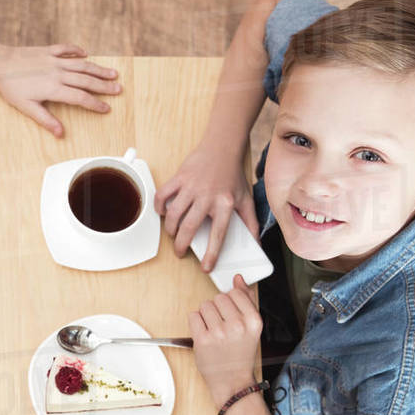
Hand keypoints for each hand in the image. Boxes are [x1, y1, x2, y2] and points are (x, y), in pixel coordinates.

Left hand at [0, 39, 120, 136]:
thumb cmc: (11, 87)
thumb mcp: (27, 107)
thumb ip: (46, 120)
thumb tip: (60, 134)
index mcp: (54, 88)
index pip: (80, 98)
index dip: (95, 104)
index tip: (106, 108)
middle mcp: (58, 73)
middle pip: (86, 81)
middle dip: (104, 86)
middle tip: (118, 89)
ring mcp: (55, 60)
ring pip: (82, 64)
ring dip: (98, 69)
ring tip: (112, 73)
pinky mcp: (48, 50)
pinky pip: (67, 49)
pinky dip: (77, 51)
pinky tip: (86, 54)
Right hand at [154, 144, 259, 271]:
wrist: (222, 147)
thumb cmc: (232, 174)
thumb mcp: (246, 199)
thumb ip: (251, 223)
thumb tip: (256, 244)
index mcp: (225, 204)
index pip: (218, 235)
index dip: (211, 254)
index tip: (206, 267)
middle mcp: (207, 196)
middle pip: (189, 227)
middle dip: (181, 245)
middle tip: (180, 252)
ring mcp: (191, 186)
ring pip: (173, 214)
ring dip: (169, 229)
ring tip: (173, 234)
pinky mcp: (179, 178)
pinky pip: (163, 195)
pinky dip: (159, 207)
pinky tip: (163, 213)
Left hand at [188, 274, 263, 407]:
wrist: (232, 381)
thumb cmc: (241, 354)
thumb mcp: (251, 327)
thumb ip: (246, 300)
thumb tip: (238, 278)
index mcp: (253, 320)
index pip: (235, 293)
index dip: (230, 302)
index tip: (230, 314)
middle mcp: (238, 325)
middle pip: (218, 298)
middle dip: (217, 309)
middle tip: (222, 326)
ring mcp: (219, 333)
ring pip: (204, 305)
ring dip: (206, 315)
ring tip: (214, 330)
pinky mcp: (202, 340)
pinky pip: (193, 316)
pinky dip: (196, 323)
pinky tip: (204, 334)